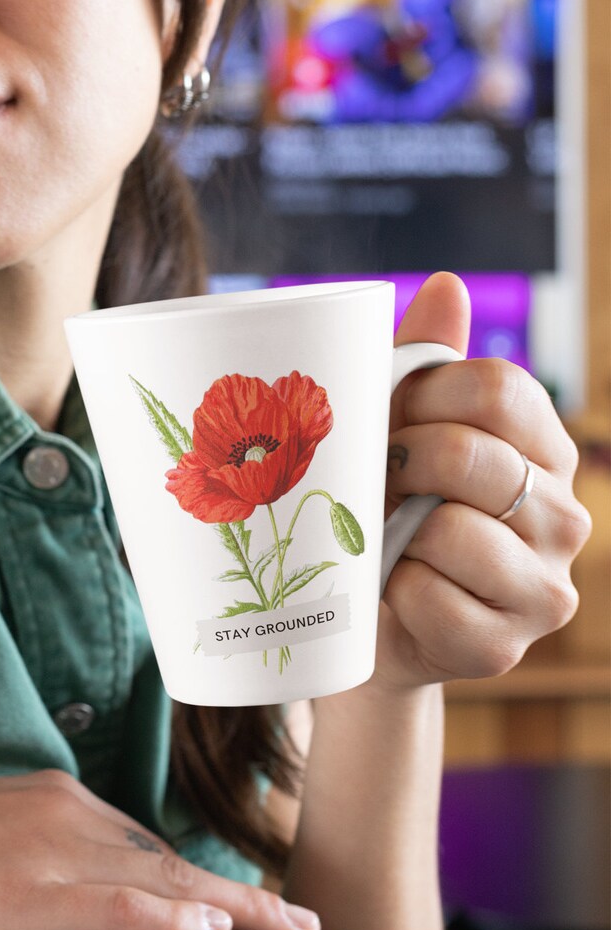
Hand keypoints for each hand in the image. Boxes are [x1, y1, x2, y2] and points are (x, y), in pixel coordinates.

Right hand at [0, 770, 320, 929]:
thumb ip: (18, 858)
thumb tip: (52, 898)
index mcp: (45, 797)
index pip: (145, 845)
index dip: (206, 879)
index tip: (254, 906)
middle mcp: (55, 813)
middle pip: (169, 861)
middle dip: (243, 898)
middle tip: (307, 929)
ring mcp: (35, 852)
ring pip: (158, 880)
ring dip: (235, 911)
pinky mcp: (9, 896)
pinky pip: (105, 907)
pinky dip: (164, 917)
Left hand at [373, 272, 591, 693]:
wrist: (365, 625)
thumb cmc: (383, 510)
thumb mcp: (397, 429)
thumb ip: (423, 359)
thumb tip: (446, 284)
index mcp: (544, 448)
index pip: (498, 387)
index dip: (425, 392)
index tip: (390, 413)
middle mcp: (565, 516)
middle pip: (470, 454)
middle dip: (399, 460)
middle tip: (376, 478)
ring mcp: (544, 587)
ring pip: (451, 530)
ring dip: (392, 531)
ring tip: (384, 537)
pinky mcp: (504, 646)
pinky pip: (430, 599)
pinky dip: (392, 594)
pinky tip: (395, 592)